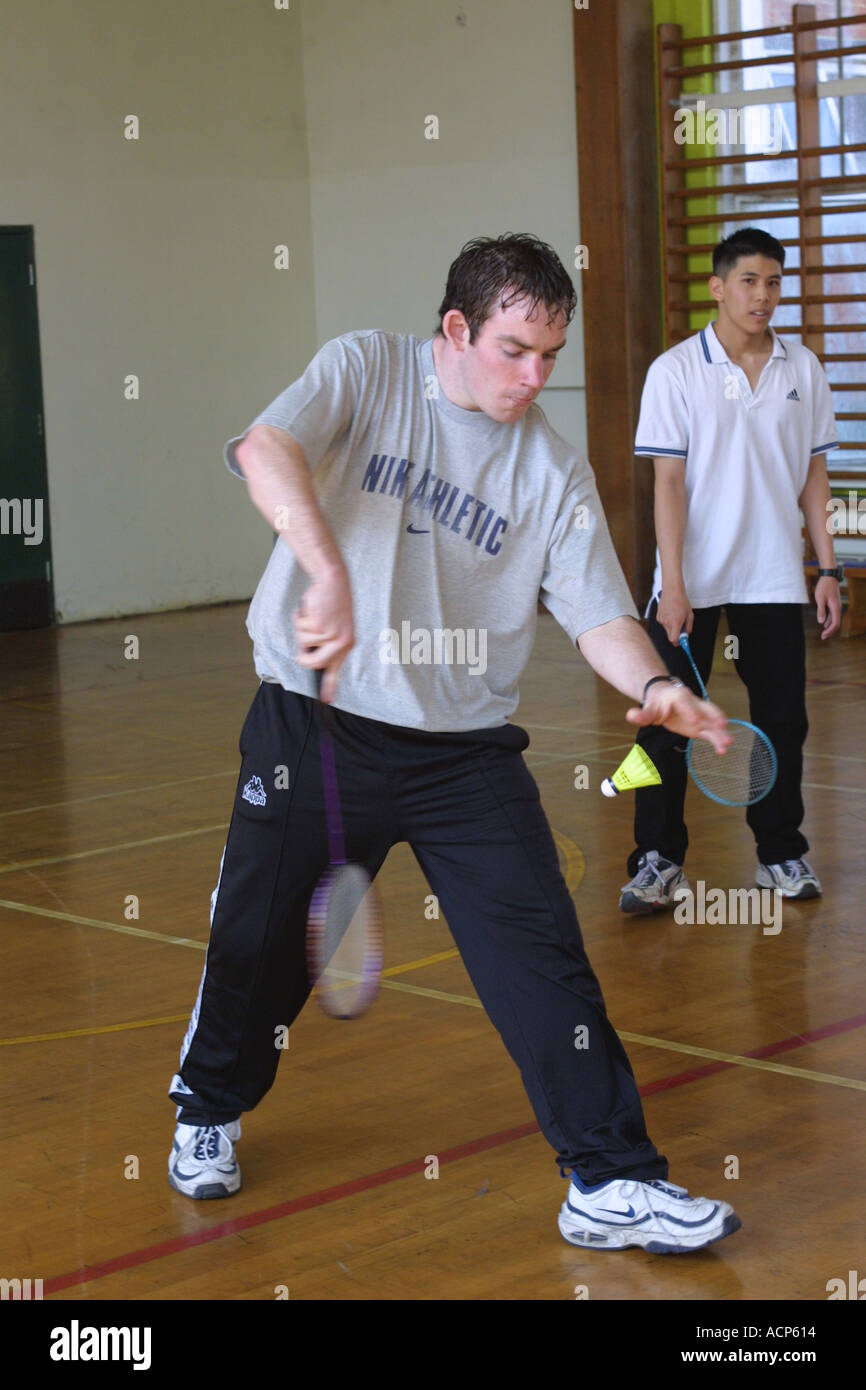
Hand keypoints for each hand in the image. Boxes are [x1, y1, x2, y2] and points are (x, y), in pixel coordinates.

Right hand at [293, 564, 353, 701]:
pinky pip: (300, 629)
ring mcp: (331, 635)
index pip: (336, 670)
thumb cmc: (331, 603)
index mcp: (346, 644)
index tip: (326, 701)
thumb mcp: (334, 626)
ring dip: (302, 628)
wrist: (333, 581)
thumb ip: (325, 643)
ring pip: (303, 642)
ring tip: (312, 615)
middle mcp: (342, 642)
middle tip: (302, 649)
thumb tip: (308, 658)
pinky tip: (310, 609)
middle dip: (302, 657)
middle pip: (313, 663)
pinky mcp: (320, 626)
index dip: (329, 687)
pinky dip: (299, 618)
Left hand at [626, 683, 731, 754]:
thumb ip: (642, 715)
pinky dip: (717, 741)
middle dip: (714, 716)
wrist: (665, 698)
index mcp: (679, 697)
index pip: (685, 703)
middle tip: (722, 724)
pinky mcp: (702, 727)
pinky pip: (711, 733)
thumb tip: (630, 715)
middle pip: (706, 709)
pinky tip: (723, 751)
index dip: (691, 710)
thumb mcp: (649, 709)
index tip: (695, 721)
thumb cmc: (657, 703)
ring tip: (728, 743)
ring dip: (720, 732)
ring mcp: (700, 716)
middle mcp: (694, 704)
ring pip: (712, 723)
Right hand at [656, 586, 692, 645]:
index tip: (681, 643)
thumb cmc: (681, 601)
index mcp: (675, 623)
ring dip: (672, 627)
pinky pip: (663, 624)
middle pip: (670, 636)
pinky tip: (671, 613)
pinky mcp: (658, 617)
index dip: (678, 643)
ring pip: (667, 629)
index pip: (673, 639)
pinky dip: (668, 621)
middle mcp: (666, 623)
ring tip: (676, 616)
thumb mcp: (690, 615)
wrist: (672, 591)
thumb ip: (689, 627)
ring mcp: (661, 620)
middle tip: (681, 627)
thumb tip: (686, 634)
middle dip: (676, 634)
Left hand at [814, 576, 840, 639]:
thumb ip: (821, 611)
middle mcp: (838, 608)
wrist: (829, 577)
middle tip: (823, 637)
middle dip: (830, 631)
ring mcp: (836, 606)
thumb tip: (821, 622)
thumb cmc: (824, 587)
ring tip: (823, 633)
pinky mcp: (833, 604)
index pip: (835, 624)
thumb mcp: (820, 599)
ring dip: (829, 627)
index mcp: (835, 608)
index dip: (829, 631)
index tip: (823, 635)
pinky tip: (824, 624)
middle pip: (836, 623)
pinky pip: (833, 615)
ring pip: (835, 620)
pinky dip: (829, 621)